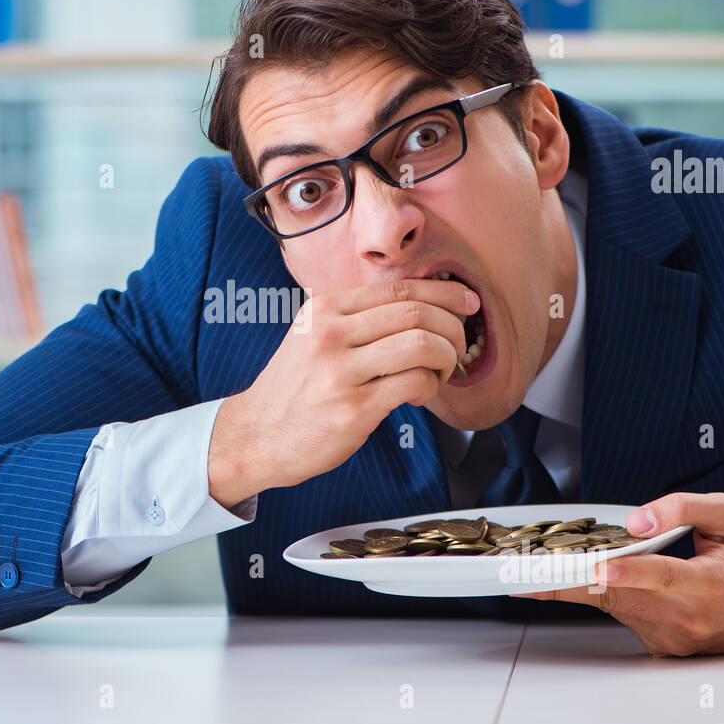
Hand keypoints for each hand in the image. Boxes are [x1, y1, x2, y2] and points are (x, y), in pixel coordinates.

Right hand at [208, 278, 478, 507]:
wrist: (256, 435)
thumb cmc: (293, 390)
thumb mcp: (312, 338)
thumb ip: (355, 321)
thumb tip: (419, 309)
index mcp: (325, 310)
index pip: (398, 288)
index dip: (443, 291)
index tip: (466, 300)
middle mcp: (331, 334)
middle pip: (415, 311)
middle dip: (453, 326)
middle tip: (459, 343)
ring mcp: (341, 371)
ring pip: (421, 344)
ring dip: (446, 357)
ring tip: (441, 371)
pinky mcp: (353, 408)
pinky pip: (413, 383)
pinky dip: (430, 387)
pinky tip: (421, 394)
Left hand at [509, 492, 723, 655]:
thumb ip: (681, 507)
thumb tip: (636, 518)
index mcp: (708, 587)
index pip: (656, 577)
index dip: (620, 572)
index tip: (591, 569)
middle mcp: (689, 620)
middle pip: (616, 596)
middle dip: (567, 580)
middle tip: (521, 572)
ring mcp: (675, 639)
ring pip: (613, 605)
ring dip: (579, 584)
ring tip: (539, 566)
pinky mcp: (664, 646)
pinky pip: (622, 614)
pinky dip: (603, 594)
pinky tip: (587, 575)